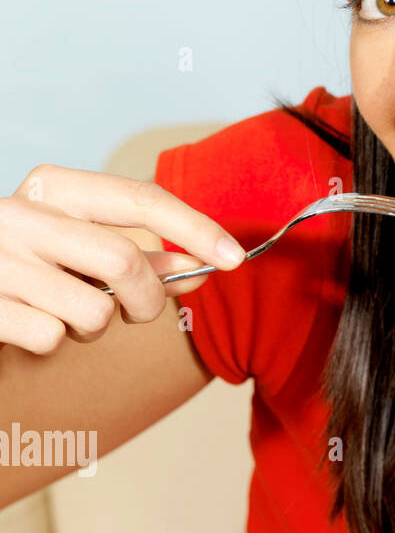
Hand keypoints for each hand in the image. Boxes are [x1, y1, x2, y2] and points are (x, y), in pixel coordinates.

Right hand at [0, 163, 245, 353]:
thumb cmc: (27, 270)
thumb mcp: (78, 252)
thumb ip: (139, 259)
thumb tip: (201, 267)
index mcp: (50, 188)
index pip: (138, 197)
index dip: (194, 227)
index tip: (235, 258)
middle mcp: (21, 215)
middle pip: (123, 260)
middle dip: (146, 300)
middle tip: (136, 312)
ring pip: (93, 311)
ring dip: (94, 328)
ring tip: (62, 313)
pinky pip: (52, 338)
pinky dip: (53, 344)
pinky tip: (26, 325)